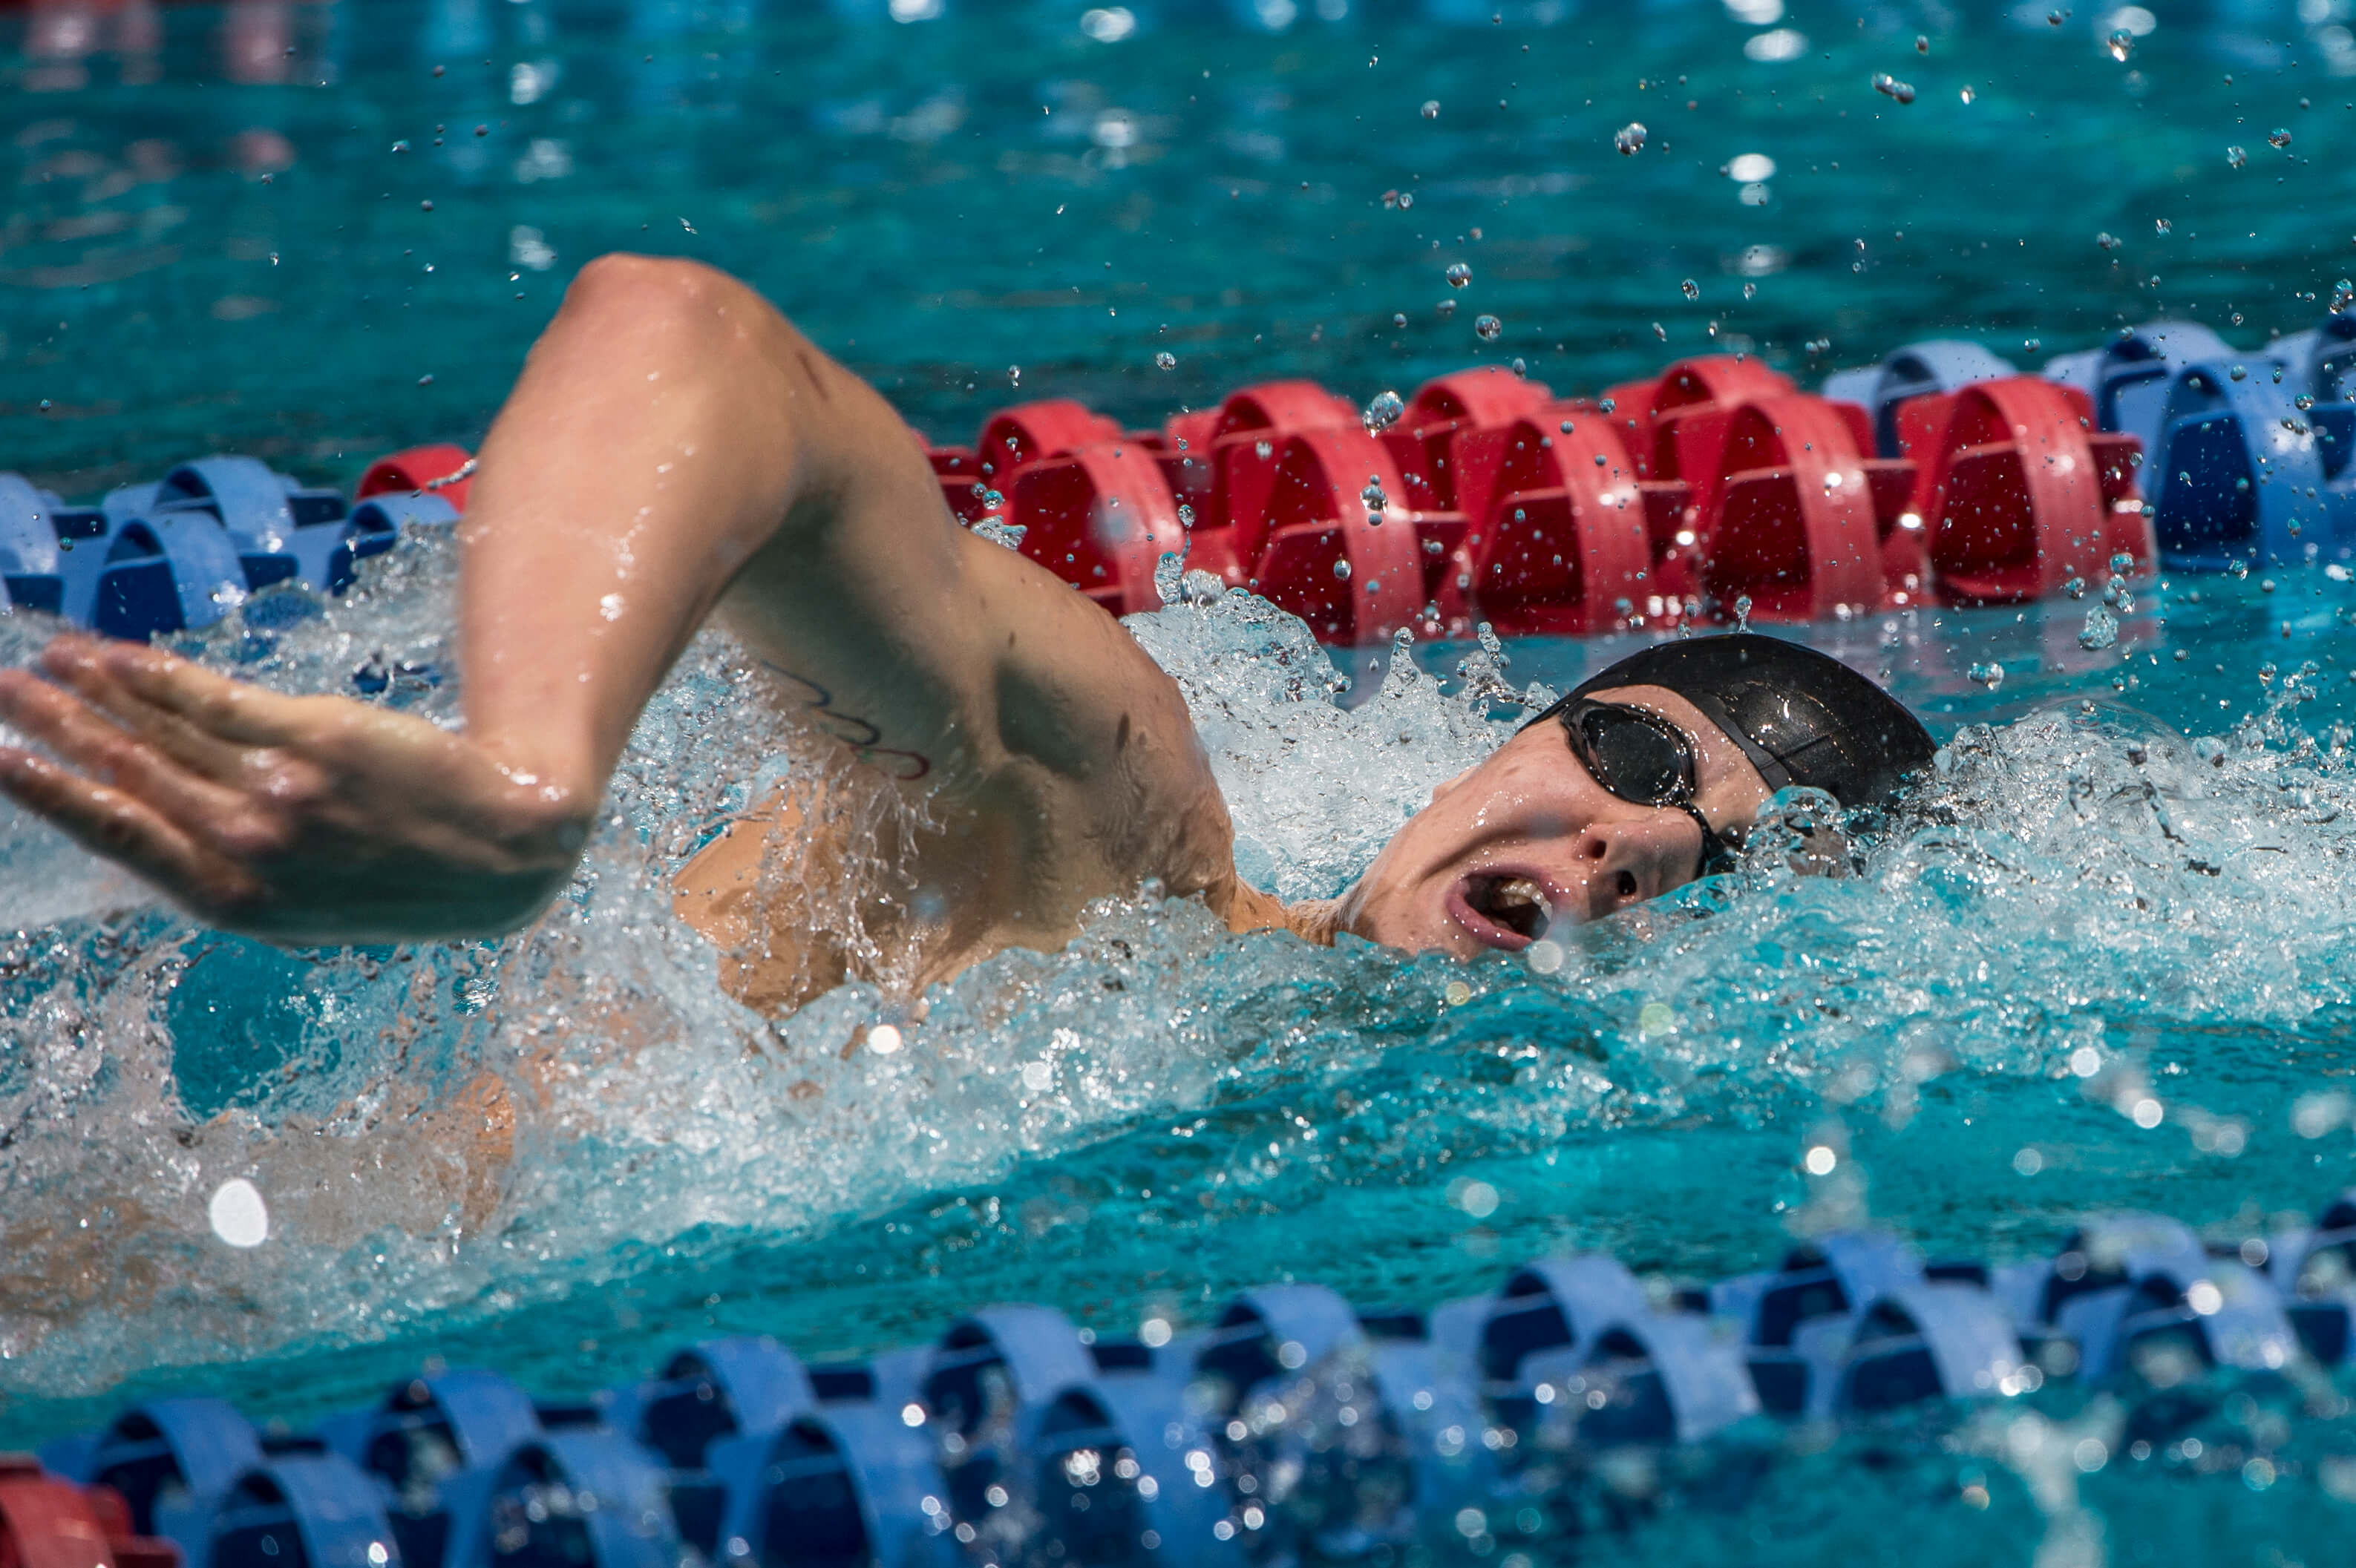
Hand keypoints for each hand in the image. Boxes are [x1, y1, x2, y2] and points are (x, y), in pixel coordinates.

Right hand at [0, 635, 592, 944]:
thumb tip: (142, 837)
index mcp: (236, 903)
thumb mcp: (303, 905)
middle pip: (124, 775)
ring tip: (42, 663)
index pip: (117, 837)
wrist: (504, 847)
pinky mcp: (315, 738)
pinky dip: (156, 675)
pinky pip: (214, 701)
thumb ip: (223, 873)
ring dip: (92, 692)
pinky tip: (115, 654)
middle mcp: (247, 849)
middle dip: (52, 729)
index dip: (48, 794)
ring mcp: (278, 793)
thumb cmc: (398, 876)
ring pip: (160, 734)